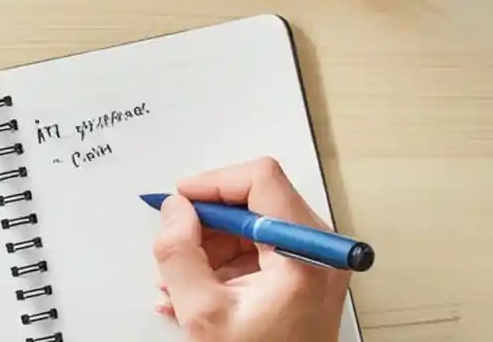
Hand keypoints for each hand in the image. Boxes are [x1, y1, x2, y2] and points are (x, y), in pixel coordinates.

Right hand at [151, 157, 349, 341]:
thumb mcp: (205, 314)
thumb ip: (180, 254)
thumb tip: (174, 212)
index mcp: (304, 254)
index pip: (261, 179)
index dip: (213, 183)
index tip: (183, 199)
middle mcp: (318, 250)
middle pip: (255, 201)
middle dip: (206, 222)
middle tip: (177, 243)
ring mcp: (313, 262)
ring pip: (252, 224)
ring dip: (210, 245)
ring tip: (181, 279)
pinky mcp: (304, 274)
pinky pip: (258, 248)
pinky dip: (224, 262)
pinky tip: (198, 288)